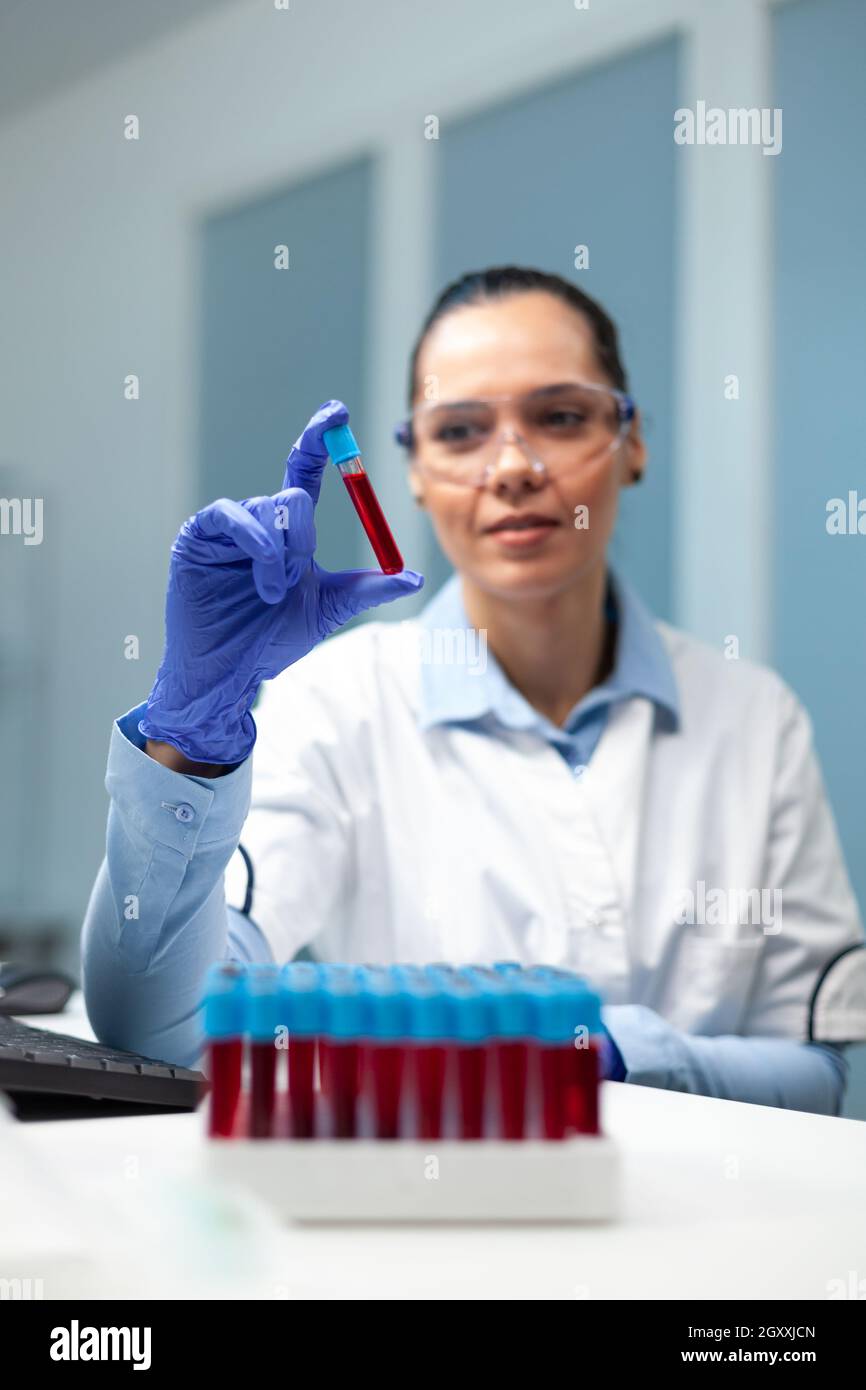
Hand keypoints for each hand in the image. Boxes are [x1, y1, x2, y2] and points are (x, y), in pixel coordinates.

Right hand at [140, 399, 422, 762]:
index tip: (336, 414)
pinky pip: (230, 515)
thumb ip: (367, 589)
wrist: (231, 673)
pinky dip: (255, 539)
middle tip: (302, 569)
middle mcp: (259, 522)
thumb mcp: (328, 609)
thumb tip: (413, 577)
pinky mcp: (199, 538)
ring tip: (275, 591)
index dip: (318, 439)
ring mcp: (228, 529)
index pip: (305, 471)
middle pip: (291, 493)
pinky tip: (264, 573)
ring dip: (281, 552)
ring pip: (267, 509)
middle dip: (305, 532)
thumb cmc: (271, 640)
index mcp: (289, 531)